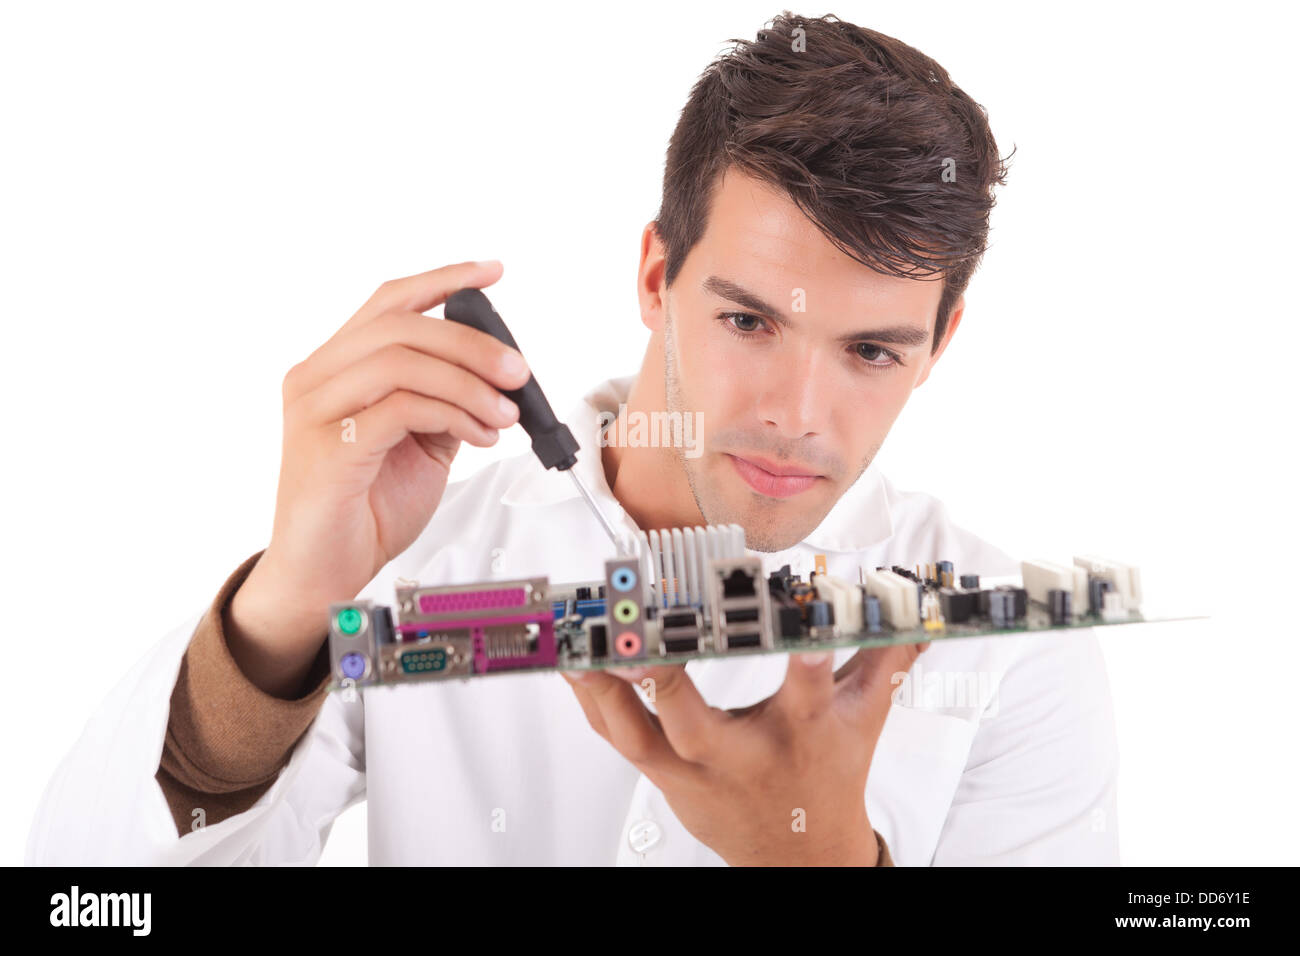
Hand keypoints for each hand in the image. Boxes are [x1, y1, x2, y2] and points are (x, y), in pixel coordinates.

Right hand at [227, 260, 531, 695]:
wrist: (326, 572)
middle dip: (472, 342)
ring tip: (506, 414)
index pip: (387, 301)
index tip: (492, 271)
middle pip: (401, 325)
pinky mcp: (327, 448)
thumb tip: (494, 374)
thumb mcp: (421, 443)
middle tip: (518, 371)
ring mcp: (315, 411)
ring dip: (468, 383)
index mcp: (334, 367)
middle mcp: (315, 378)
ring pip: (401, 362)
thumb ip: (444, 401)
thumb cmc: (366, 508)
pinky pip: (399, 408)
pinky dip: (452, 415)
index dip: (442, 279)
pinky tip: (480, 436)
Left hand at [562, 639, 929, 864]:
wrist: (799, 853)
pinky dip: (594, 702)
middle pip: (696, 727)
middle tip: (640, 638)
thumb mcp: (865, 717)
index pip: (804, 692)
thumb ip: (887, 657)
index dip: (802, 662)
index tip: (794, 631)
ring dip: (604, 690)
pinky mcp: (666, 777)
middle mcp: (742, 755)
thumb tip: (922, 615)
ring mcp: (697, 771)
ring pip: (638, 736)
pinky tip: (575, 666)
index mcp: (799, 732)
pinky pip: (620, 738)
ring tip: (579, 644)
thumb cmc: (827, 776)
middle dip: (666, 684)